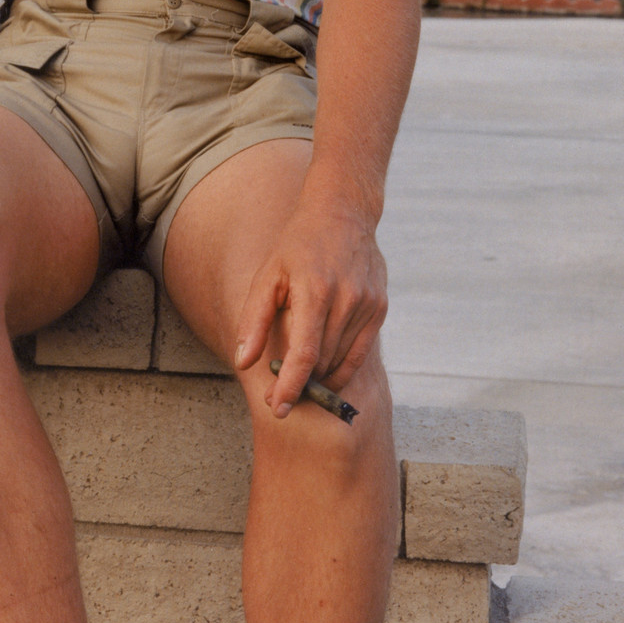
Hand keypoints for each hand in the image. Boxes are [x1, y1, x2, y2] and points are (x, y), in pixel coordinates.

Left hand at [232, 200, 387, 419]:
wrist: (343, 213)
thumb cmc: (298, 245)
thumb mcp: (268, 275)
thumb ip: (255, 320)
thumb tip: (244, 362)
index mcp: (315, 291)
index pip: (304, 354)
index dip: (290, 387)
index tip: (277, 408)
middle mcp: (346, 300)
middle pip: (321, 362)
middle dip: (298, 384)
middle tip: (276, 393)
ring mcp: (367, 305)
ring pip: (341, 361)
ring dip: (319, 377)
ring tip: (297, 379)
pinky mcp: (379, 309)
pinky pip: (360, 353)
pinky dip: (341, 368)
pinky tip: (323, 372)